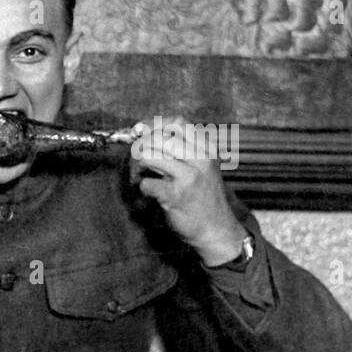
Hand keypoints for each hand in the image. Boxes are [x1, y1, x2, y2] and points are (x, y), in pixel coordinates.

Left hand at [128, 117, 245, 264]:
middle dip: (139, 147)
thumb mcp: (201, 166)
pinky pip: (146, 183)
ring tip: (138, 176)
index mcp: (207, 149)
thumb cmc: (202, 196)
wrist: (216, 228)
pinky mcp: (176, 196)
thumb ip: (178, 149)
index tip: (139, 133)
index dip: (153, 125)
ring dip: (136, 167)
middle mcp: (200, 159)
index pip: (177, 122)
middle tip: (136, 162)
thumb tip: (141, 130)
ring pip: (148, 156)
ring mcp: (189, 177)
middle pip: (157, 138)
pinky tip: (148, 192)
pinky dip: (141, 187)